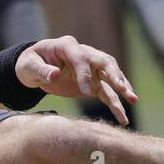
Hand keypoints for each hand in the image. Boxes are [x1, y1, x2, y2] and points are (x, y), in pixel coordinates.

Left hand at [14, 36, 137, 124]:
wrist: (33, 68)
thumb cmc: (29, 63)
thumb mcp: (29, 66)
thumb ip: (42, 70)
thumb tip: (55, 75)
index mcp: (68, 46)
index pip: (81, 58)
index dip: (84, 73)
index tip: (85, 90)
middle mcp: (84, 55)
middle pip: (104, 62)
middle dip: (115, 75)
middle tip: (123, 88)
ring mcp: (90, 69)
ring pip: (110, 77)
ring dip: (122, 89)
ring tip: (133, 100)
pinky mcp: (92, 83)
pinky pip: (106, 93)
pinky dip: (114, 104)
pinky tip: (122, 117)